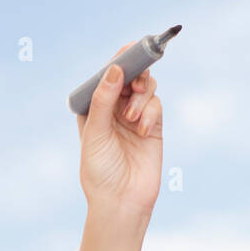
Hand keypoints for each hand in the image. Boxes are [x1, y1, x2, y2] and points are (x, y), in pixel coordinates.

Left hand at [76, 40, 161, 218]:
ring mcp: (134, 116)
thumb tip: (115, 69)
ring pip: (146, 87)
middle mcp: (114, 108)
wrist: (121, 202)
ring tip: (131, 118)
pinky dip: (149, 113)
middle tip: (136, 83)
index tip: (129, 49)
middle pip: (130, 76)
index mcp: (93, 107)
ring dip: (141, 97)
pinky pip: (156, 105)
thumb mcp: (95, 133)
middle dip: (135, 74)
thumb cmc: (100, 172)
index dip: (118, 61)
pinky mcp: (152, 126)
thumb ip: (104, 100)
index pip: (106, 76)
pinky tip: (141, 130)